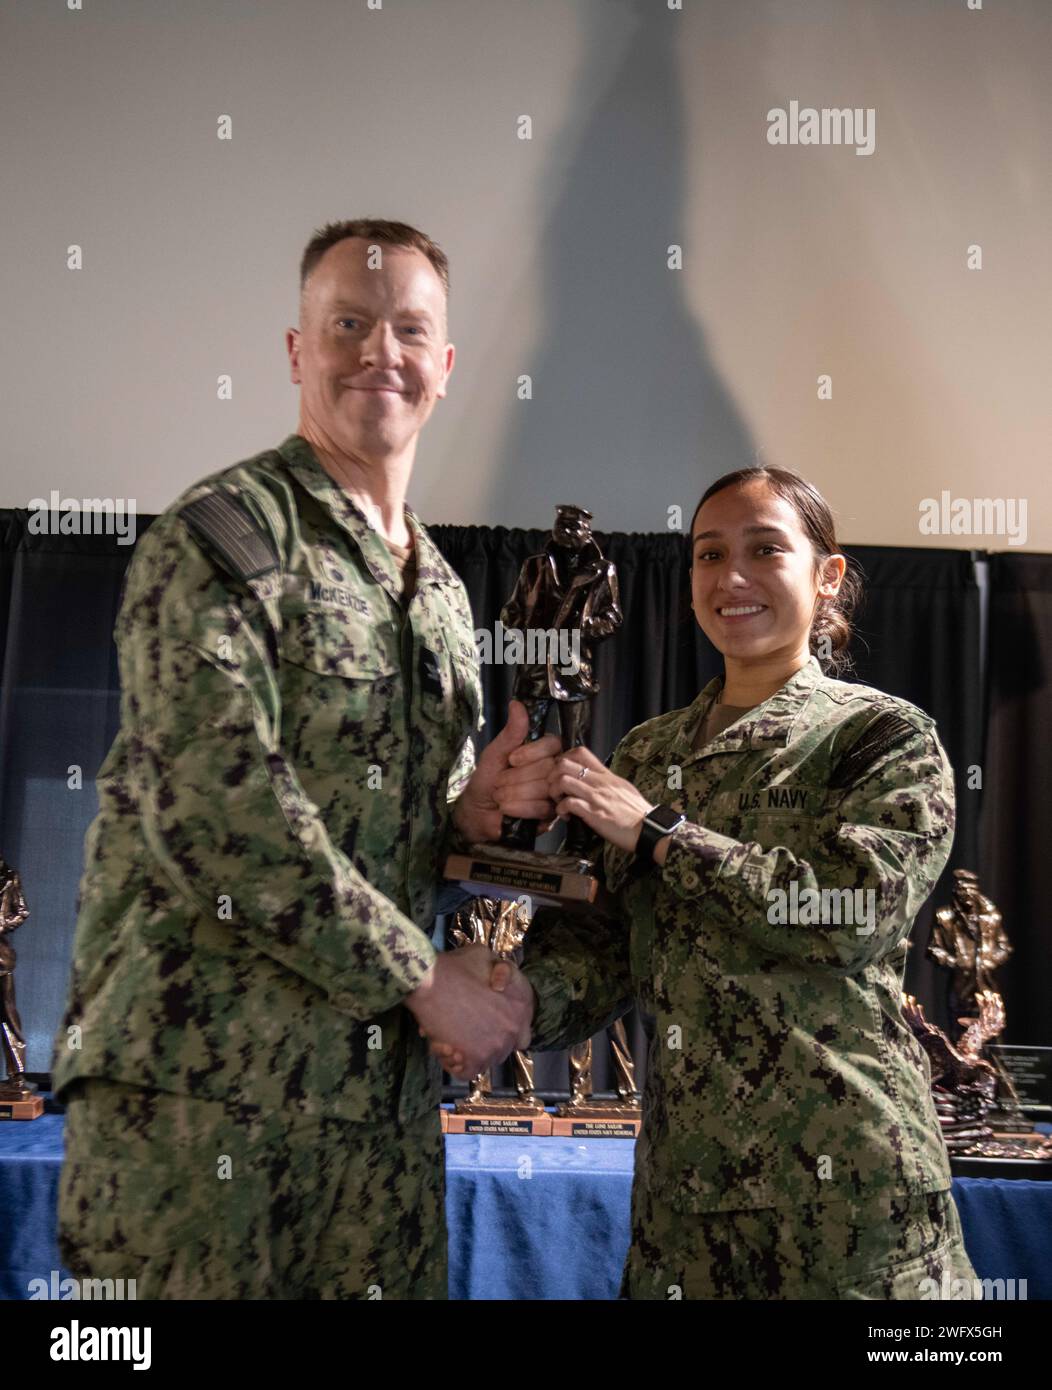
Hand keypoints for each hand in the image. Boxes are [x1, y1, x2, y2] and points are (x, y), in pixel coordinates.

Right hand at [405, 944, 531, 1078]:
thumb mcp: (485, 956)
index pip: (522, 1035)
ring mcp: (494, 1047)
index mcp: (521, 1008)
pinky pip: (467, 1072)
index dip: (506, 1032)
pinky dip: (455, 1066)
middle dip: (484, 1043)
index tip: (488, 1027)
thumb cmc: (455, 966)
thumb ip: (499, 971)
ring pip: (484, 1062)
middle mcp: (512, 1031)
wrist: (430, 980)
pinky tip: (444, 1048)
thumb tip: (499, 983)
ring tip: (447, 1038)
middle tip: (462, 1031)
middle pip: (501, 1049)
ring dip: (467, 1054)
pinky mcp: (472, 1059)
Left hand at [452, 699, 562, 842]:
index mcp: (543, 752)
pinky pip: (542, 809)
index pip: (552, 744)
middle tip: (499, 782)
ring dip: (515, 793)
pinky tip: (507, 809)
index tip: (511, 759)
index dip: (532, 752)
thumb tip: (516, 704)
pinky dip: (520, 808)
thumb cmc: (486, 780)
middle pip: (548, 768)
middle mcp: (553, 772)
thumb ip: (511, 732)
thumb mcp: (496, 753)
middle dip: (516, 777)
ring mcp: (554, 794)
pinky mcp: (550, 816)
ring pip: (544, 789)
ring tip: (500, 796)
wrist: (477, 812)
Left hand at [548, 746, 654, 852]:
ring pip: (562, 781)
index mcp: (606, 775)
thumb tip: (596, 780)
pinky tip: (566, 816)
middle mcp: (599, 782)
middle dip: (552, 776)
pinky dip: (561, 810)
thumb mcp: (623, 788)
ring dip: (554, 792)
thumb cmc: (637, 812)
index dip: (563, 759)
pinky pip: (568, 804)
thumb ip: (607, 782)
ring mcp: (596, 797)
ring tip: (559, 802)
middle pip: (564, 764)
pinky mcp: (594, 814)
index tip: (561, 773)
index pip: (580, 752)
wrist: (649, 829)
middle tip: (555, 789)